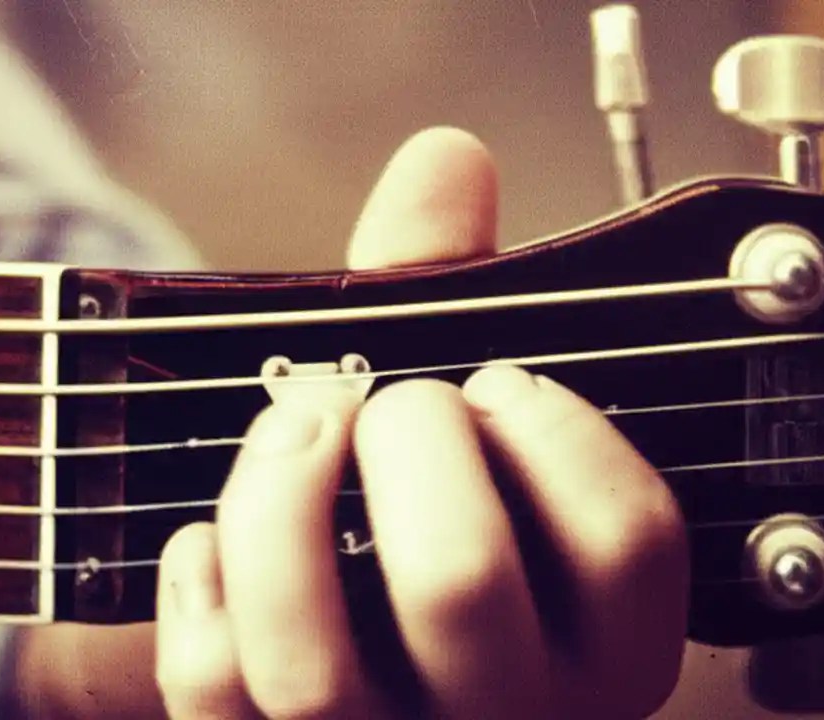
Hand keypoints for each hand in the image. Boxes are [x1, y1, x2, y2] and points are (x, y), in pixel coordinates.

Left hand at [154, 127, 689, 718]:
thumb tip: (444, 160)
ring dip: (275, 499)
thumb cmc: (412, 517)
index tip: (496, 382)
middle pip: (457, 580)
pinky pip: (213, 690)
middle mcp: (510, 719)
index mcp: (604, 647)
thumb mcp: (463, 423)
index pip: (625, 539)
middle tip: (386, 402)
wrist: (320, 655)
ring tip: (291, 427)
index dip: (553, 424)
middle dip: (404, 436)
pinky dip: (198, 580)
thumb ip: (453, 297)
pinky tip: (212, 536)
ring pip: (310, 666)